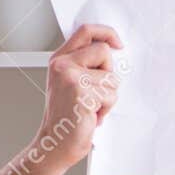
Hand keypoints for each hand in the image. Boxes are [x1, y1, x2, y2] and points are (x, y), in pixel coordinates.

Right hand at [33, 23, 123, 171]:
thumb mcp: (70, 85)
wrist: (55, 142)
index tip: (118, 44)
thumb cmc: (67, 117)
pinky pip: (110, 95)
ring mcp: (71, 77)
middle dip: (110, 74)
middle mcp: (63, 64)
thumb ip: (84, 66)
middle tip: (99, 92)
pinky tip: (92, 116)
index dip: (107, 33)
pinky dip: (106, 109)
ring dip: (108, 97)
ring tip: (92, 108)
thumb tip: (112, 53)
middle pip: (104, 52)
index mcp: (60, 59)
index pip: (86, 31)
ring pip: (112, 78)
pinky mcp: (82, 93)